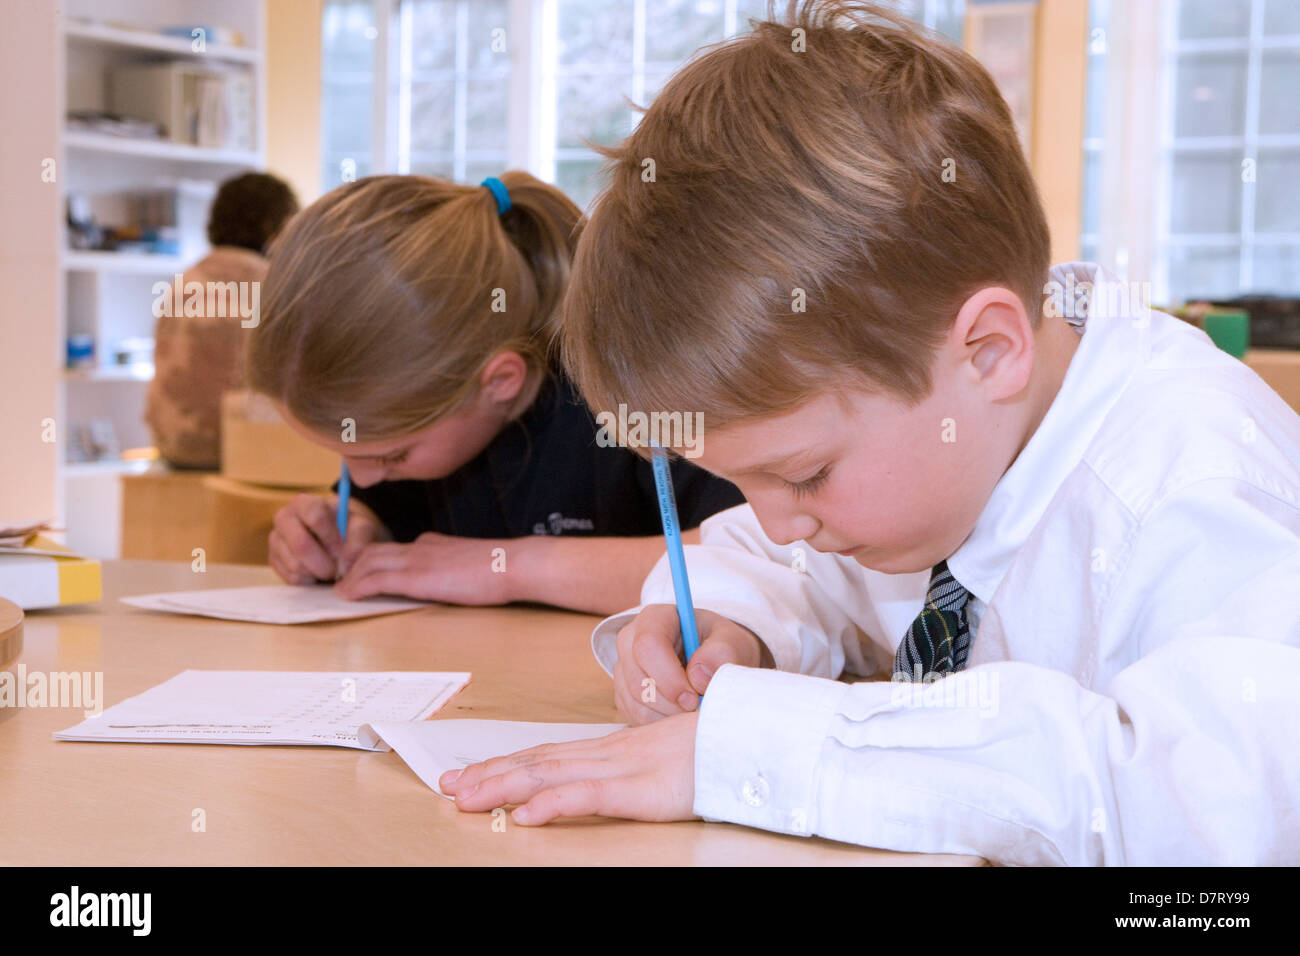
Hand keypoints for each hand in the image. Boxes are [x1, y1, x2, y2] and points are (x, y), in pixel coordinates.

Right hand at [269, 493, 388, 584]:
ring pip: (296, 565)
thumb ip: (358, 541)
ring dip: (318, 573)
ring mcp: (276, 540)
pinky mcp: (274, 560)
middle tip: (337, 570)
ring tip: (330, 569)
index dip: (331, 537)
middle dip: (323, 563)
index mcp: (305, 503)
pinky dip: (309, 580)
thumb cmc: (347, 529)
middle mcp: (284, 517)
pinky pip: (291, 578)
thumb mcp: (360, 529)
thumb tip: (345, 565)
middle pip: (301, 544)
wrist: (335, 539)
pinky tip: (318, 572)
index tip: (342, 551)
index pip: (315, 516)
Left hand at [333, 531, 512, 604]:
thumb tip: (444, 577)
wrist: (512, 564)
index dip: (372, 561)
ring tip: (339, 591)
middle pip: (374, 551)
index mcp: (433, 543)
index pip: (394, 549)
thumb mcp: (471, 562)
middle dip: (353, 566)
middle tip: (340, 581)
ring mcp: (417, 560)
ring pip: (369, 562)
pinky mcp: (417, 577)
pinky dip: (356, 586)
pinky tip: (346, 596)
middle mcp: (420, 546)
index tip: (361, 573)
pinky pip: (376, 579)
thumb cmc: (502, 567)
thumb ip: (451, 566)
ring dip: (349, 576)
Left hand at [441, 711, 699, 824]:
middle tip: (448, 786)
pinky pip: (589, 796)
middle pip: (539, 761)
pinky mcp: (643, 789)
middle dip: (491, 773)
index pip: (549, 753)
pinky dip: (552, 803)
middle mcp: (610, 753)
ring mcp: (624, 767)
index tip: (471, 772)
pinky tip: (525, 815)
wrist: (753, 738)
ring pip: (551, 774)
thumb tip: (606, 779)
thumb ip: (635, 767)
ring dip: (504, 785)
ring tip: (467, 798)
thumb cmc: (717, 749)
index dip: (508, 762)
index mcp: (614, 747)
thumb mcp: (666, 758)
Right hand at [614, 605, 769, 724]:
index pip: (647, 645)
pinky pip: (635, 717)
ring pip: (636, 703)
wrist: (712, 659)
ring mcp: (623, 669)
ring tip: (694, 707)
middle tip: (700, 707)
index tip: (693, 698)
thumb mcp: (731, 641)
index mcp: (655, 619)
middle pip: (638, 680)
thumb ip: (721, 652)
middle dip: (671, 702)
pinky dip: (661, 723)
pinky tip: (680, 712)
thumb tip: (698, 677)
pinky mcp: (624, 695)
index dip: (668, 676)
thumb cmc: (719, 646)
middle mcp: (630, 641)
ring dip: (668, 715)